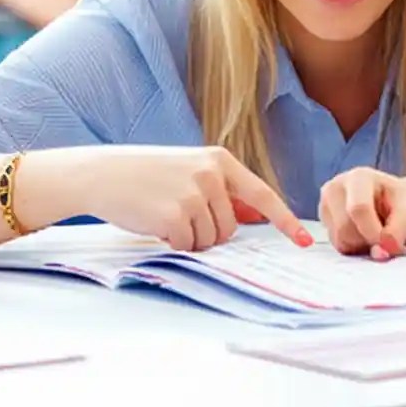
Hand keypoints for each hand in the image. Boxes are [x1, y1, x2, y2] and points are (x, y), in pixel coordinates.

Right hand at [76, 145, 312, 250]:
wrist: (102, 173)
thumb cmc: (145, 175)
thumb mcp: (189, 172)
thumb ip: (222, 192)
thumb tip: (256, 216)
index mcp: (219, 161)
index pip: (262, 195)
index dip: (284, 221)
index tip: (303, 241)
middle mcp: (211, 175)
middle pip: (231, 228)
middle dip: (207, 231)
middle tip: (177, 213)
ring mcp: (194, 194)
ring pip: (210, 240)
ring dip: (189, 238)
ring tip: (164, 214)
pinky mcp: (175, 215)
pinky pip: (188, 246)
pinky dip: (173, 243)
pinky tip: (155, 223)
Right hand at [318, 167, 405, 259]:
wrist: (394, 203)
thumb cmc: (402, 203)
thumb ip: (398, 231)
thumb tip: (380, 252)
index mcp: (358, 177)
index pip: (359, 209)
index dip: (374, 233)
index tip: (390, 245)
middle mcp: (335, 187)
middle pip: (345, 228)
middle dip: (368, 241)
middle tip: (386, 240)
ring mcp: (325, 204)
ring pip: (339, 240)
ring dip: (361, 246)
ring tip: (375, 234)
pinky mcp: (324, 221)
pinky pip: (336, 245)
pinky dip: (353, 248)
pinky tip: (364, 236)